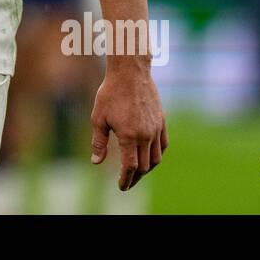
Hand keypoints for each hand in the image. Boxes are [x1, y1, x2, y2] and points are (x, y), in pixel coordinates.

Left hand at [90, 60, 167, 190]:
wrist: (130, 72)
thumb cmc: (110, 93)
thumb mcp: (98, 118)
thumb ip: (99, 142)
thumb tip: (96, 162)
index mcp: (129, 136)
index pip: (130, 167)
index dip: (125, 179)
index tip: (121, 187)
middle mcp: (146, 135)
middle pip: (145, 166)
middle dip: (135, 178)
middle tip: (127, 183)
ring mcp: (156, 128)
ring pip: (156, 158)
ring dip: (148, 169)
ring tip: (138, 173)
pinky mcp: (162, 121)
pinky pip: (163, 145)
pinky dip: (158, 155)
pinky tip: (150, 157)